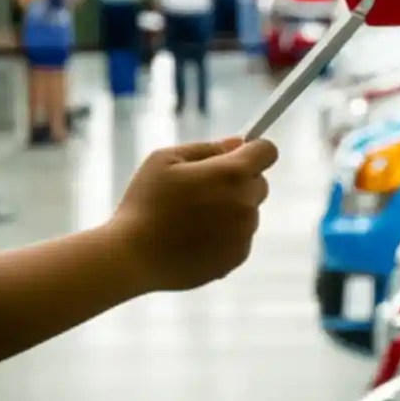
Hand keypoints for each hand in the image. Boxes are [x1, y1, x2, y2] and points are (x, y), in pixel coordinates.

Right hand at [108, 137, 278, 293]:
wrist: (132, 257)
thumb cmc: (144, 203)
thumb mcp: (165, 160)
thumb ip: (207, 148)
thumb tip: (237, 143)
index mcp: (232, 174)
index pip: (267, 152)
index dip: (253, 150)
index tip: (238, 155)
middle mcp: (246, 203)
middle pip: (258, 183)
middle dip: (238, 182)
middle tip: (201, 190)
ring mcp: (245, 233)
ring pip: (247, 212)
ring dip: (229, 210)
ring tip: (190, 219)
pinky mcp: (238, 257)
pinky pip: (239, 237)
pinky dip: (224, 235)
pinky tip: (193, 239)